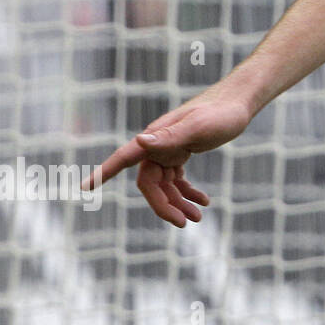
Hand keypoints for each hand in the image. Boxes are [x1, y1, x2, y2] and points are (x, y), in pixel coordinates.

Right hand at [80, 87, 253, 227]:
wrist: (239, 102)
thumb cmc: (221, 112)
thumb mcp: (199, 126)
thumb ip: (171, 136)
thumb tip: (140, 141)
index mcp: (155, 137)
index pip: (124, 158)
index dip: (104, 173)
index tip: (84, 187)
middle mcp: (158, 145)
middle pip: (150, 183)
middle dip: (164, 205)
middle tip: (184, 223)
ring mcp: (169, 149)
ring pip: (165, 185)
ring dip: (178, 202)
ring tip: (198, 217)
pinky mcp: (182, 152)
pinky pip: (177, 179)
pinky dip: (187, 192)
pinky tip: (203, 201)